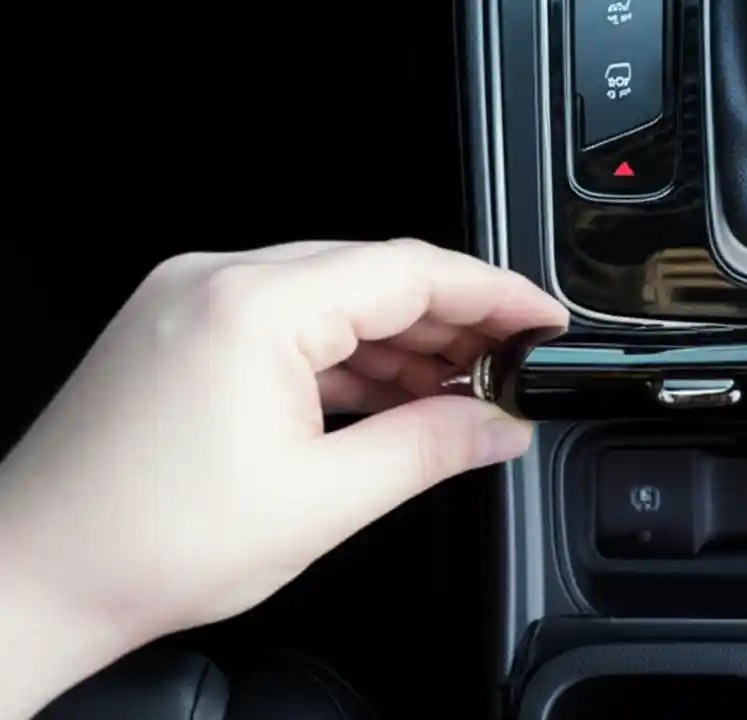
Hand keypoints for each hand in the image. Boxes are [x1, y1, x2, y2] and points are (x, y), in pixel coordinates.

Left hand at [0, 239, 566, 717]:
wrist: (32, 578)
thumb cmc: (143, 545)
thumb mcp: (322, 501)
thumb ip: (430, 448)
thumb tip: (497, 424)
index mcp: (252, 308)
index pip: (408, 271)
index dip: (493, 292)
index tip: (542, 318)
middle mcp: (216, 283)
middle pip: (372, 277)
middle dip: (452, 322)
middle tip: (509, 370)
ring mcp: (192, 302)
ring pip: (332, 300)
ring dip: (400, 344)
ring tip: (457, 395)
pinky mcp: (180, 331)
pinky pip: (288, 324)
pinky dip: (346, 358)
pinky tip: (386, 400)